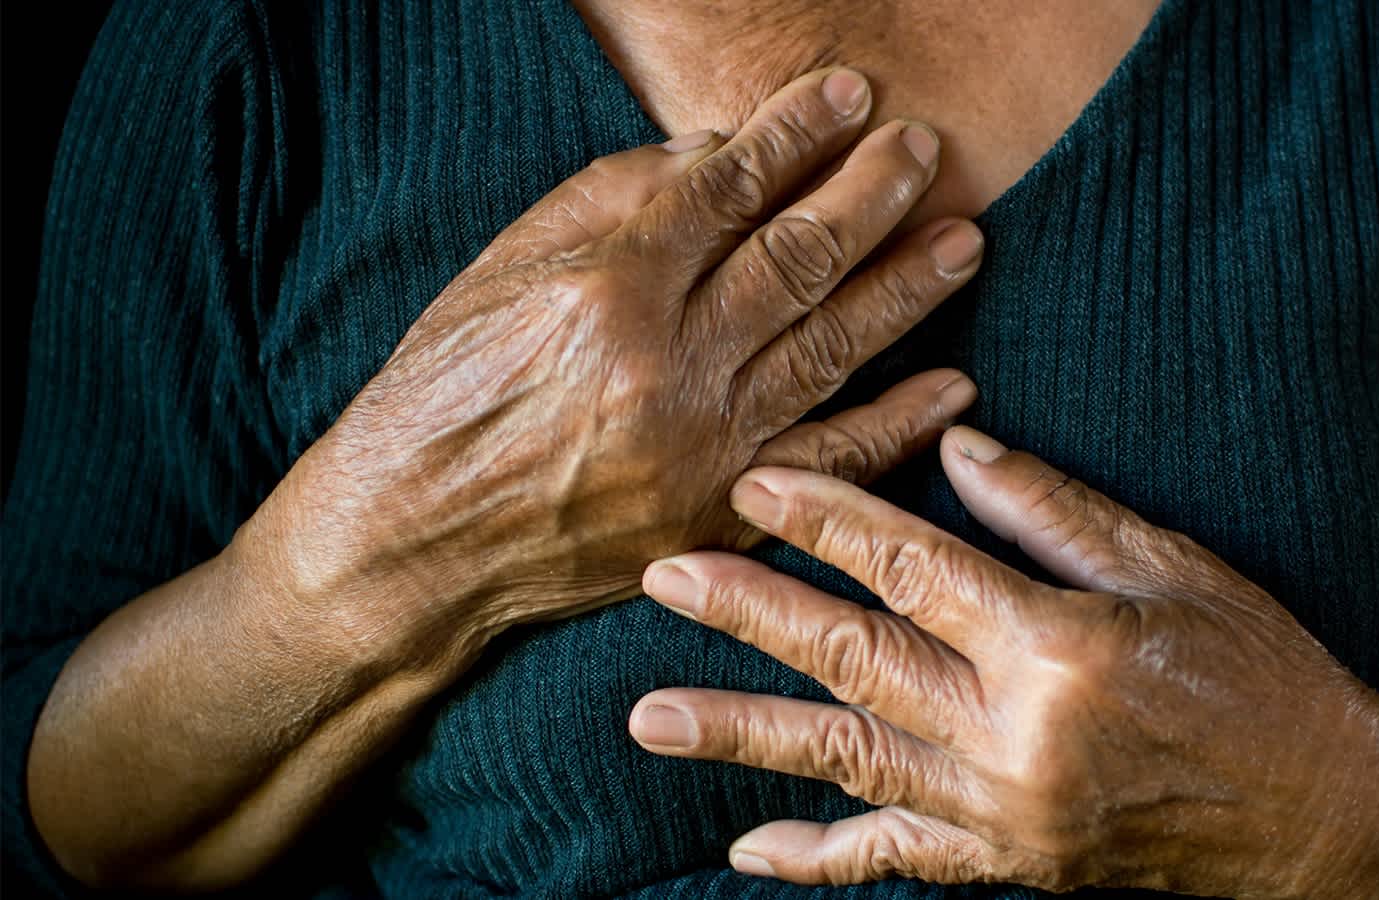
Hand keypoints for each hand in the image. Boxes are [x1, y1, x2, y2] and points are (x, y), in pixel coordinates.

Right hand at [248, 68, 985, 643]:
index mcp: (606, 287)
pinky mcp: (717, 510)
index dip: (798, 134)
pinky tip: (953, 385)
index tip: (849, 94)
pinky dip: (897, 423)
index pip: (729, 188)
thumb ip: (607, 203)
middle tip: (926, 150)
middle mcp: (665, 361)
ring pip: (832, 349)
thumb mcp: (498, 272)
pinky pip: (830, 463)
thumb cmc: (442, 393)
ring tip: (965, 240)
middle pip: (799, 259)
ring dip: (908, 291)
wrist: (412, 545)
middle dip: (873, 194)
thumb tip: (712, 153)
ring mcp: (700, 443)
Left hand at [629, 426, 1378, 897]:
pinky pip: (898, 862)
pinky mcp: (1013, 864)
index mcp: (1059, 649)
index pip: (914, 565)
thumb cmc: (1271, 678)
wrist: (1334, 822)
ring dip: (745, 734)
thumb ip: (1057, 513)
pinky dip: (820, 856)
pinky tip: (749, 846)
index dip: (827, 517)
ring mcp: (1006, 814)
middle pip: (854, 659)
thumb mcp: (1181, 573)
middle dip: (749, 613)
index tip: (753, 481)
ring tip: (647, 716)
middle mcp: (1015, 738)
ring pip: (848, 763)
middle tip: (661, 575)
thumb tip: (954, 445)